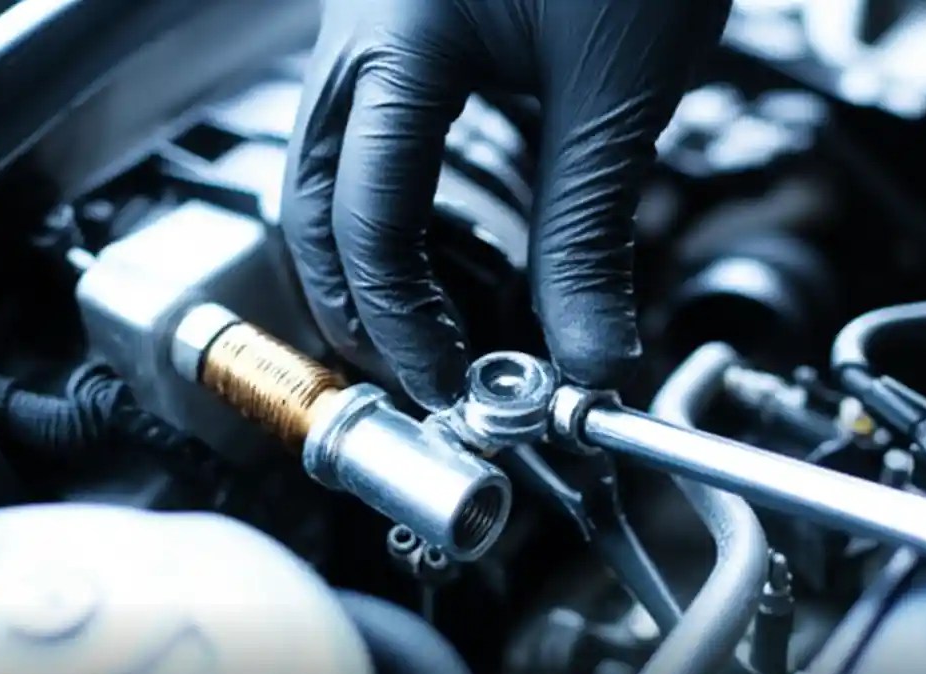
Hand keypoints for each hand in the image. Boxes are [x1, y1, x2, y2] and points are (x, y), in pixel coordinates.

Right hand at [282, 0, 731, 408]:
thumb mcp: (617, 90)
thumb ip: (589, 231)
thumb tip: (587, 354)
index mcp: (399, 39)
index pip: (365, 220)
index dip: (402, 323)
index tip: (454, 384)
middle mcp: (356, 30)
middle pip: (308, 201)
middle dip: (354, 301)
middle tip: (413, 369)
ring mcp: (365, 22)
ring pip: (320, 169)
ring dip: (359, 258)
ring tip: (415, 324)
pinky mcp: (394, 24)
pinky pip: (358, 132)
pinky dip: (381, 204)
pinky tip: (429, 240)